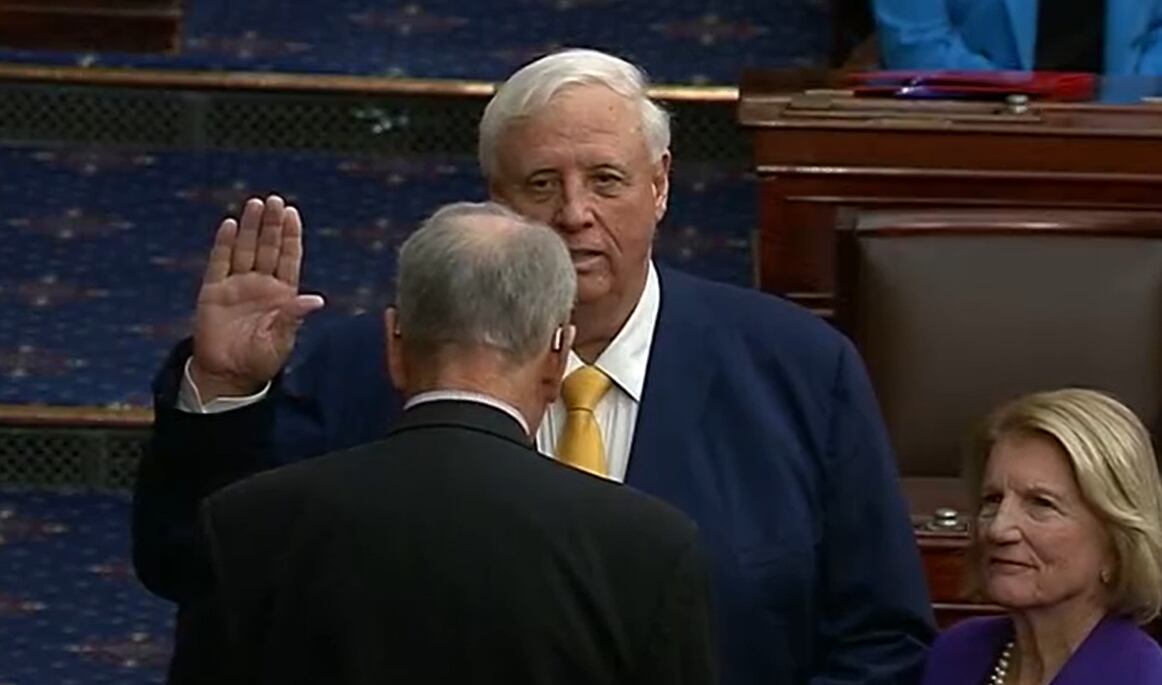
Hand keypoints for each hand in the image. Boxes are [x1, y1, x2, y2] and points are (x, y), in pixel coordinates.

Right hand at [189, 195, 324, 401]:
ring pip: (245, 249)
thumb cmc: (260, 360)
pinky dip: (223, 244)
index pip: (289, 258)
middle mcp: (261, 284)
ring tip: (255, 204)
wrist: (227, 375)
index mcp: (282, 295)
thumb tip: (316, 300)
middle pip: (268, 247)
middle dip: (272, 225)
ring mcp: (237, 285)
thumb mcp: (282, 341)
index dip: (291, 236)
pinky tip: (229, 225)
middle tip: (274, 200)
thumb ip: (294, 317)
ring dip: (250, 227)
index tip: (292, 213)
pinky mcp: (214, 291)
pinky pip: (219, 263)